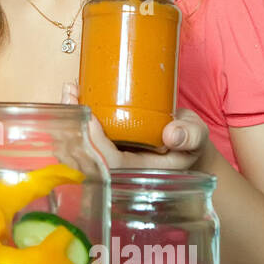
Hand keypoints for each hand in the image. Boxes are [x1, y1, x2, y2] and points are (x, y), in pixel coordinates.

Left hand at [61, 82, 211, 170]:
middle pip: (84, 159)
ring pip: (75, 150)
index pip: (110, 165)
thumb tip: (172, 134)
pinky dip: (70, 119)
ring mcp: (104, 160)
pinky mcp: (98, 147)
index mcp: (137, 173)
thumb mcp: (196, 138)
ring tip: (69, 91)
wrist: (181, 145)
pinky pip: (77, 139)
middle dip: (73, 127)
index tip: (89, 117)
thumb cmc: (187, 142)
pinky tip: (70, 96)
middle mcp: (115, 171)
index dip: (95, 144)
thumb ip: (191, 136)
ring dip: (67, 120)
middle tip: (71, 95)